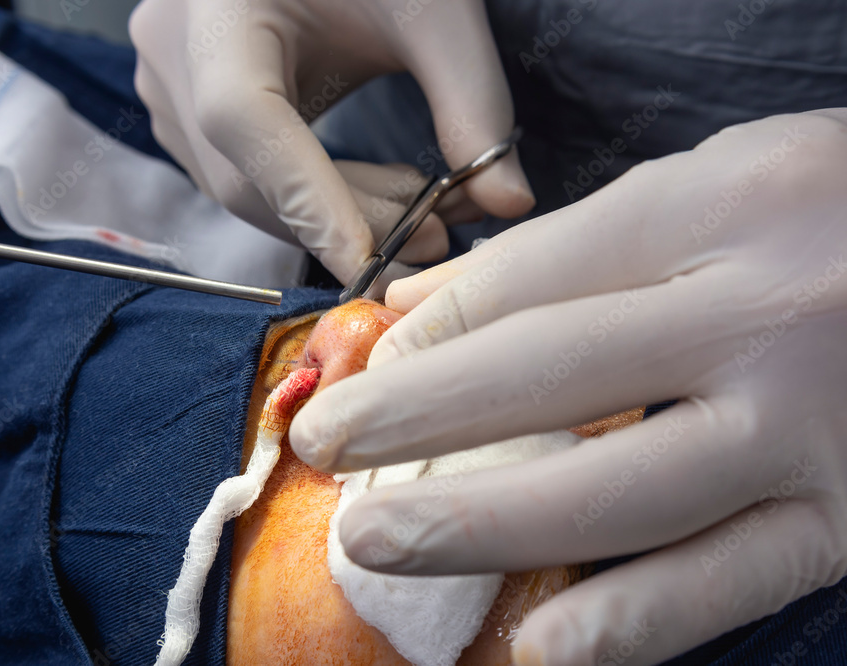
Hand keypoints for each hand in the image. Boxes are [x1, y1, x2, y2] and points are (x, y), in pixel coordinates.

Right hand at [129, 0, 533, 286]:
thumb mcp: (432, 9)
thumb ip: (470, 101)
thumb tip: (509, 202)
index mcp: (216, 9)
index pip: (246, 122)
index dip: (310, 203)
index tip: (374, 265)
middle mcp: (172, 52)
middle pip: (246, 175)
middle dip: (344, 220)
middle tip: (432, 237)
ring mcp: (168, 81)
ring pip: (243, 186)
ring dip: (332, 215)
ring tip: (416, 214)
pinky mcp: (185, 101)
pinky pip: (242, 172)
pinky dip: (310, 194)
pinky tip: (370, 189)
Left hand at [290, 110, 846, 664]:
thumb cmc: (829, 219)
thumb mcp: (710, 187)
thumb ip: (565, 248)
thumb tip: (420, 301)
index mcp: (721, 209)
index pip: (531, 282)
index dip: (429, 337)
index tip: (365, 374)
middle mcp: (765, 314)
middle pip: (551, 373)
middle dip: (417, 418)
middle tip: (325, 447)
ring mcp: (810, 426)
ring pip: (621, 490)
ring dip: (481, 525)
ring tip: (375, 542)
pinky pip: (730, 579)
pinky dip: (631, 620)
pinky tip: (539, 645)